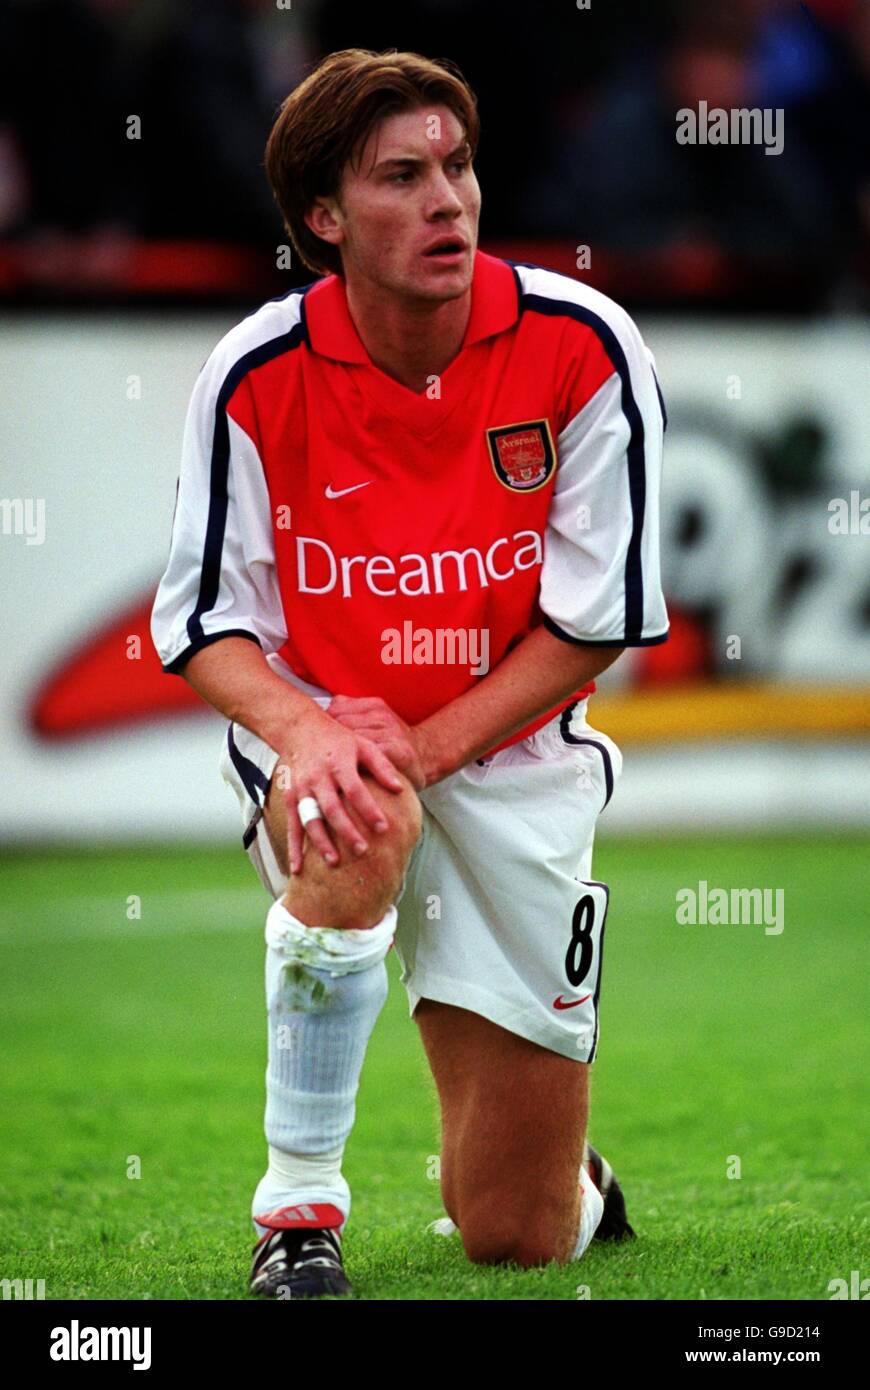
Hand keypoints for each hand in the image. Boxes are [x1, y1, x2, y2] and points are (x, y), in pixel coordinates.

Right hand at [278, 710, 404, 872]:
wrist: (300, 730)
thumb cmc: (339, 741)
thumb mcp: (363, 745)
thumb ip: (382, 767)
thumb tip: (400, 790)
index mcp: (339, 764)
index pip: (355, 790)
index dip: (368, 809)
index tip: (383, 828)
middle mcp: (318, 778)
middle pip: (332, 808)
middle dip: (346, 830)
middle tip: (363, 850)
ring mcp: (301, 789)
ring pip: (309, 819)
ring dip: (320, 842)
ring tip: (335, 862)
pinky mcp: (290, 798)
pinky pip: (292, 825)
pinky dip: (294, 847)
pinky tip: (298, 868)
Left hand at [327, 694, 435, 791]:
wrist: (427, 756)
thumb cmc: (392, 742)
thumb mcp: (375, 721)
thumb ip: (352, 713)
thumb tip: (323, 712)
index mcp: (375, 705)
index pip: (337, 708)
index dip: (325, 724)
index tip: (319, 738)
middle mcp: (382, 715)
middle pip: (341, 724)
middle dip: (328, 741)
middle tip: (320, 755)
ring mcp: (391, 731)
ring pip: (352, 739)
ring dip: (338, 754)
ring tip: (330, 765)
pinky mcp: (397, 750)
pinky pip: (368, 756)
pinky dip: (355, 766)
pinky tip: (348, 774)